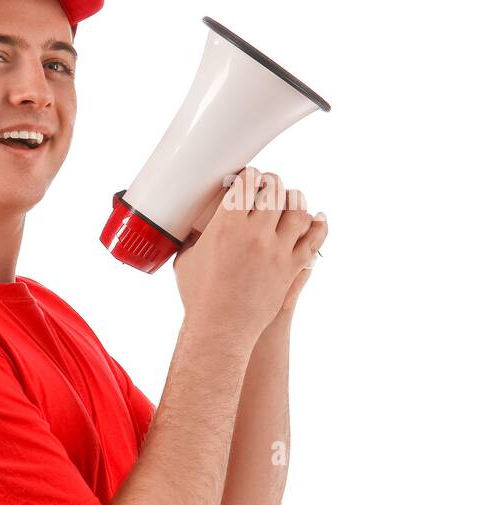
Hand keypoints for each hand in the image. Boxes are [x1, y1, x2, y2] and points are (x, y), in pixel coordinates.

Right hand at [173, 167, 324, 340]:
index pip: (245, 185)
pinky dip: (318, 225)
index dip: (249, 175)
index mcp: (225, 227)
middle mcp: (254, 234)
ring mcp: (277, 250)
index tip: (248, 176)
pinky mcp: (292, 267)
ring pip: (297, 209)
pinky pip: (313, 238)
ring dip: (294, 198)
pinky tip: (316, 218)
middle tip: (268, 184)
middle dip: (271, 182)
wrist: (221, 328)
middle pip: (273, 191)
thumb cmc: (199, 297)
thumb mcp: (186, 260)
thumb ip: (193, 238)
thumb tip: (193, 228)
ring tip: (290, 197)